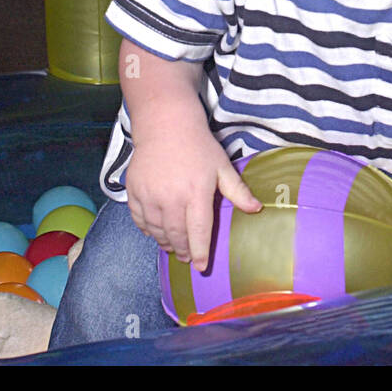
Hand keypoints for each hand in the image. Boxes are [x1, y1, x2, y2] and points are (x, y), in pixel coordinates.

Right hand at [125, 127, 261, 272]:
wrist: (165, 124)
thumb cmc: (198, 145)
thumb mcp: (221, 166)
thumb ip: (237, 190)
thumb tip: (257, 209)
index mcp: (196, 192)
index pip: (198, 231)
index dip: (200, 252)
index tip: (201, 266)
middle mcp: (171, 197)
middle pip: (176, 235)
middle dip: (183, 250)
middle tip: (188, 257)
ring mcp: (150, 194)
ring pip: (157, 230)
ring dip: (165, 242)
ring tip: (173, 247)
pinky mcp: (134, 190)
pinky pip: (139, 219)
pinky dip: (147, 229)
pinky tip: (155, 231)